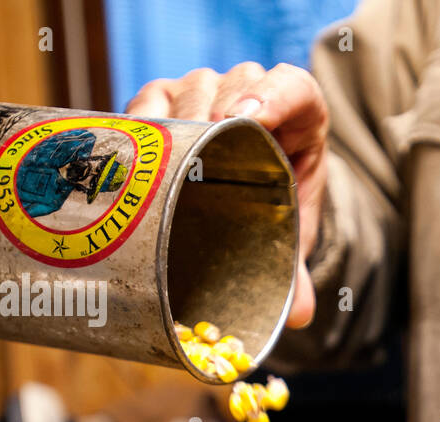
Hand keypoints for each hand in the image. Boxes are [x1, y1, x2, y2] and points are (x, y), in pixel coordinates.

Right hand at [127, 63, 329, 327]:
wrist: (248, 192)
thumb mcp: (289, 233)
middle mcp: (251, 91)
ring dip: (180, 125)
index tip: (250, 118)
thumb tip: (297, 315)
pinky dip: (144, 124)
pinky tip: (140, 153)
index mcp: (299, 112)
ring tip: (171, 164)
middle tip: (202, 152)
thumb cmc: (276, 202)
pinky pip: (149, 100)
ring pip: (190, 92)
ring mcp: (206, 91)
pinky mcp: (164, 98)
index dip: (272, 96)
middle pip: (233, 88)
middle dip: (216, 118)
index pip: (291, 87)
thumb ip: (295, 271)